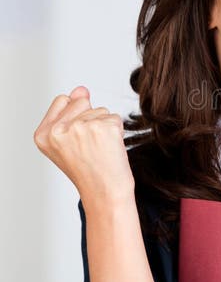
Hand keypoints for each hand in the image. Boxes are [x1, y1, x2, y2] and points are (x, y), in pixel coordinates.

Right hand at [33, 85, 134, 202]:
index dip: (74, 116)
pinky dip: (116, 131)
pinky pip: (114, 118)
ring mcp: (81, 127)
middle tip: (89, 147)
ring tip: (99, 150)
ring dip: (104, 127)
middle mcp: (59, 130)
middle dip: (90, 119)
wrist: (105, 192)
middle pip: (82, 102)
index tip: (76, 139)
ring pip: (100, 110)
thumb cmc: (87, 169)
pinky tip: (110, 149)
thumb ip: (71, 111)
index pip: (63, 100)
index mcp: (43, 134)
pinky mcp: (103, 127)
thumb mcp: (69, 141)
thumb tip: (82, 89)